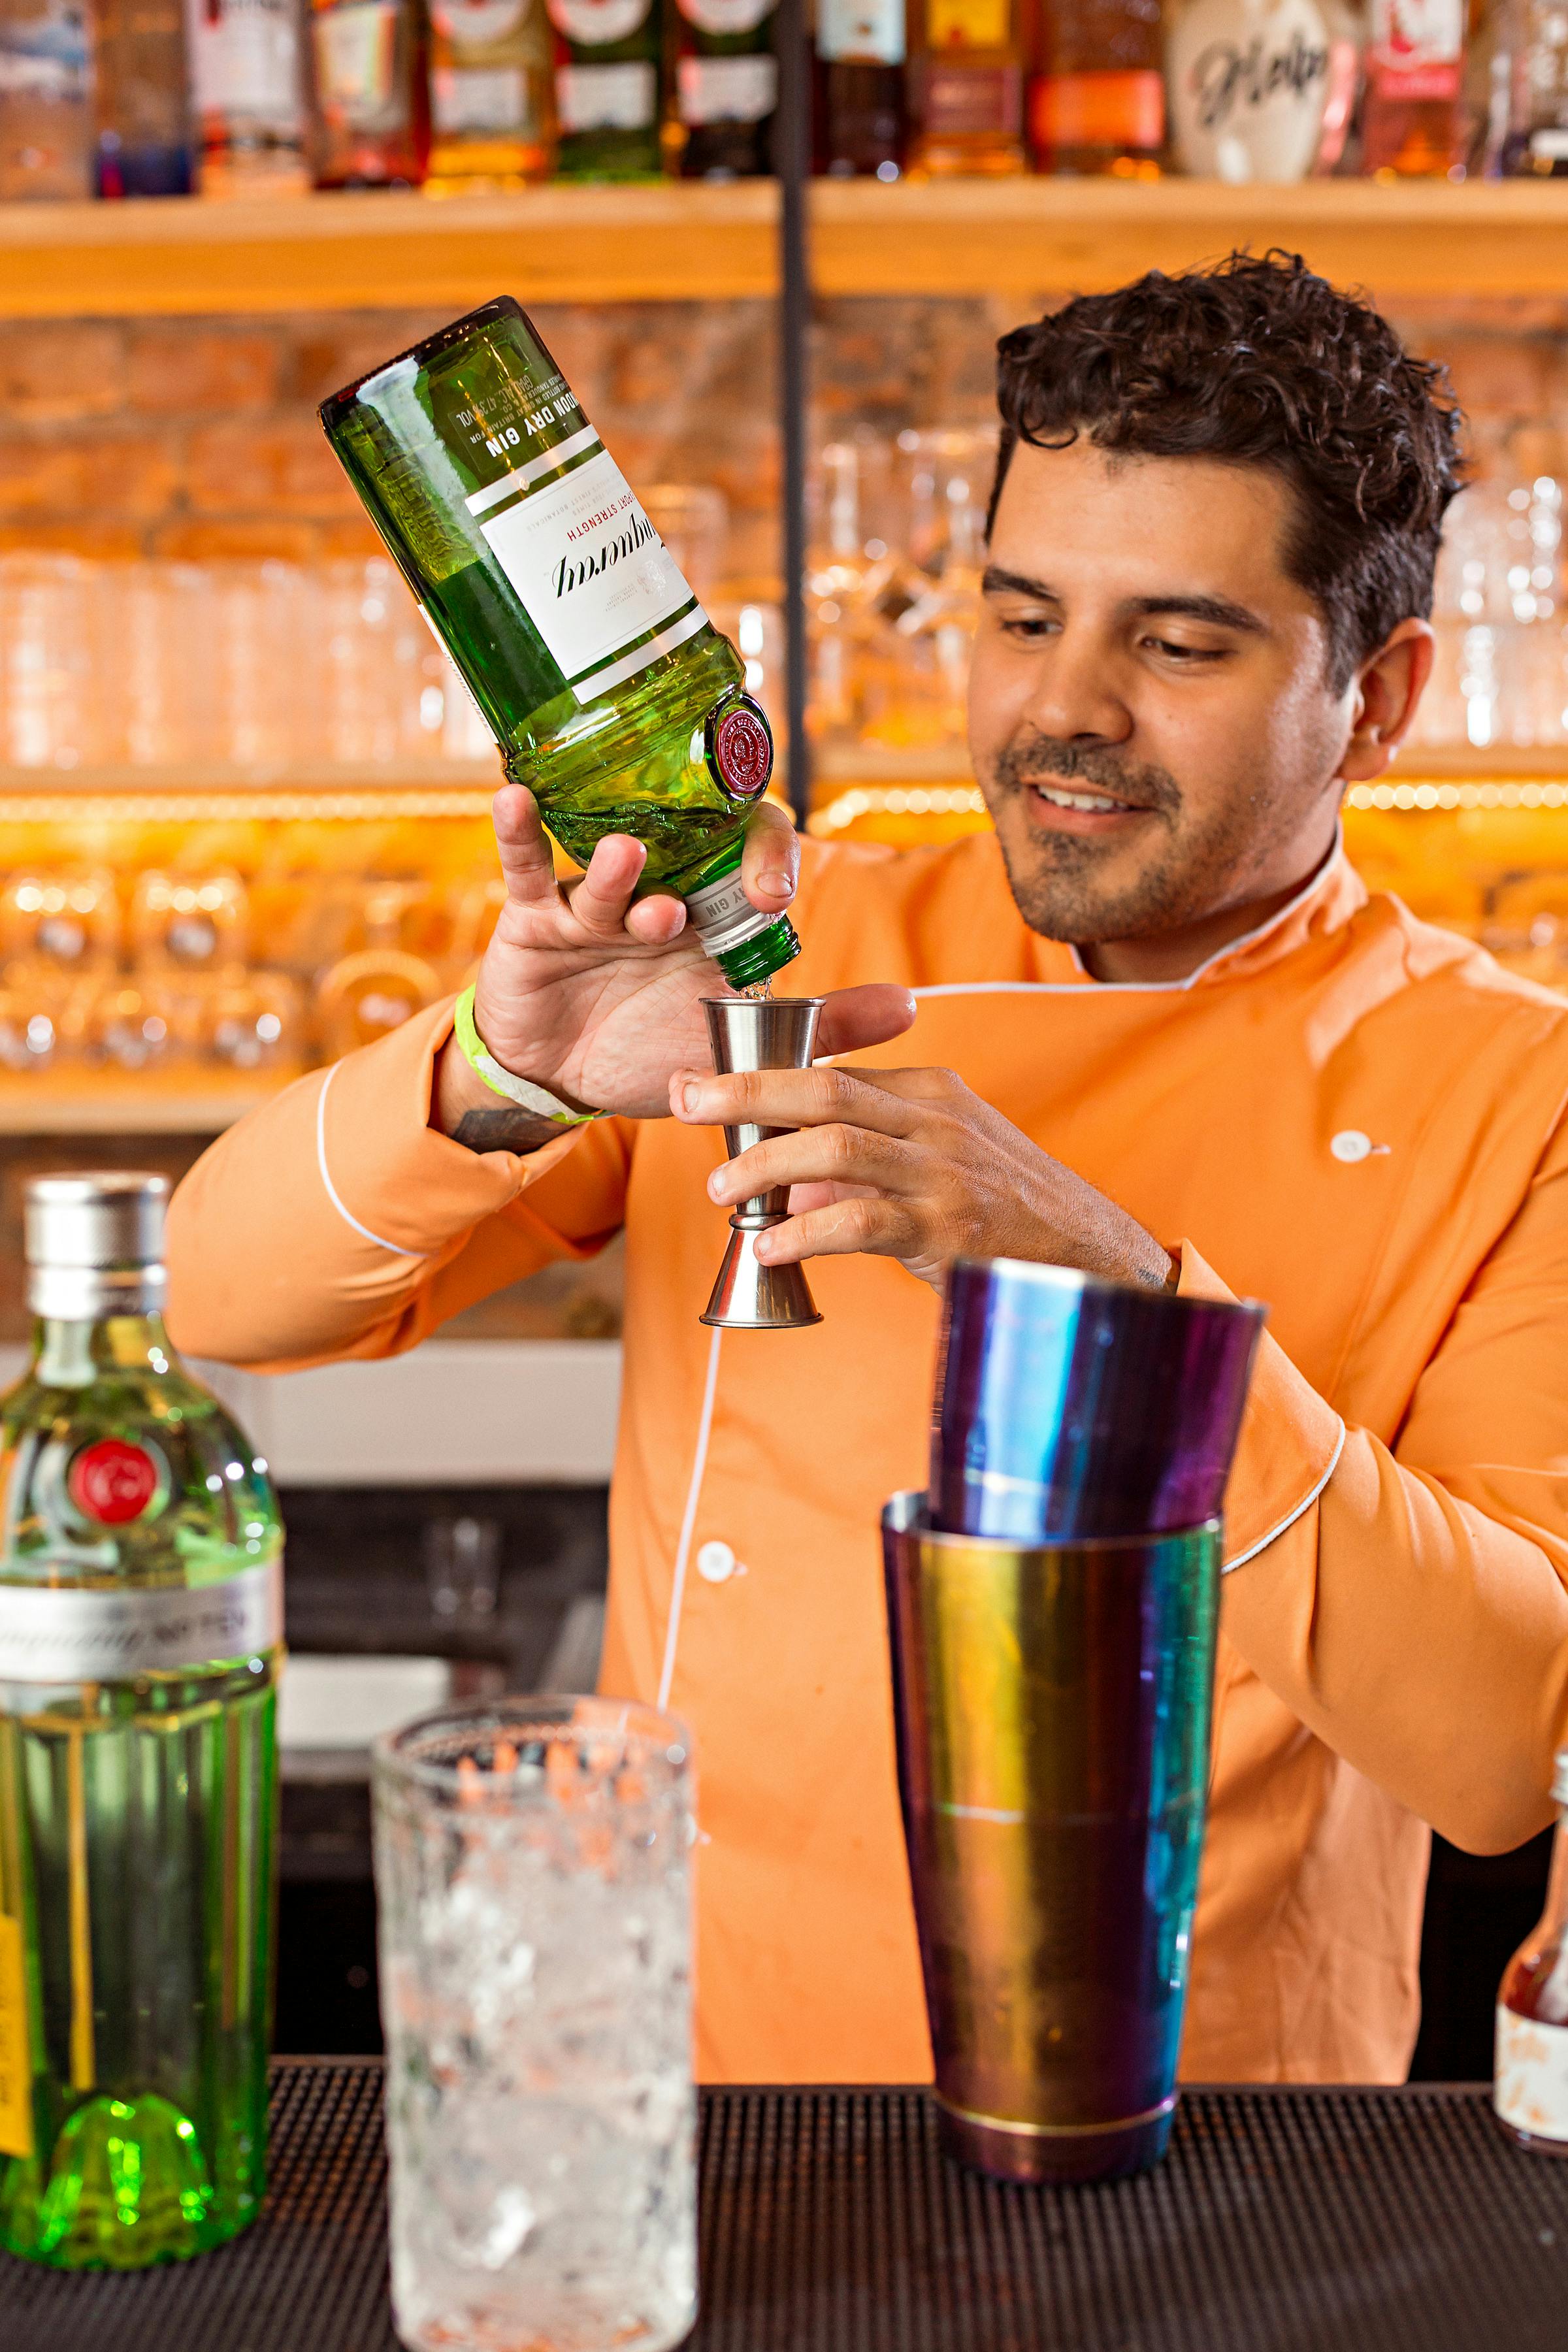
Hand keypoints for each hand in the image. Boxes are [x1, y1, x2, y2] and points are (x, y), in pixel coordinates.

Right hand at [437, 785, 914, 1131]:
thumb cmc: (651, 1049)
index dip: (766, 859)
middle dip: (697, 854)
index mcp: (713, 917)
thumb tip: (912, 1005)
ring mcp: (595, 902)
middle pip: (680, 847)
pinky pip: (526, 866)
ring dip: (616, 869)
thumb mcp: (739, 1045)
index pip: (750, 855)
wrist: (562, 1082)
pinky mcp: (534, 918)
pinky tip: (516, 795)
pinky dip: (519, 832)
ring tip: (626, 861)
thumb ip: (823, 1024)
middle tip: (708, 885)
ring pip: (608, 870)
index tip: (772, 895)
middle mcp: (659, 894)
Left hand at [671, 1061, 1172, 1291]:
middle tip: (685, 1102)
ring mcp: (944, 1173)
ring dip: (766, 1165)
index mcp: (930, 1091)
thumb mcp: (940, 1159)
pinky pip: (861, 1220)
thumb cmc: (1002, 1210)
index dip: (758, 1079)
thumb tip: (784, 1181)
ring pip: (836, 1148)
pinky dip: (806, 1230)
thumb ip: (863, 1162)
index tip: (701, 1086)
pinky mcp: (948, 1228)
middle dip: (745, 1093)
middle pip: (824, 1091)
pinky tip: (772, 1246)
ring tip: (722, 1189)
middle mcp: (937, 1121)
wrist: (1088, 1257)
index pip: (832, 1071)